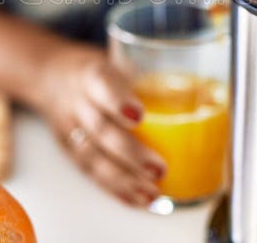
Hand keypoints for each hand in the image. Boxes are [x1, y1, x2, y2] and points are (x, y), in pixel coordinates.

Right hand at [34, 44, 166, 206]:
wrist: (50, 76)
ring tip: (151, 192)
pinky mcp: (68, 149)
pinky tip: (136, 198)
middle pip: (100, 129)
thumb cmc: (96, 70)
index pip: (102, 84)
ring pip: (93, 157)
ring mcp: (69, 127)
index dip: (118, 101)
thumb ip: (148, 74)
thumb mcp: (118, 59)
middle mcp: (78, 100)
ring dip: (124, 179)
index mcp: (92, 73)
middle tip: (159, 167)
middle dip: (131, 153)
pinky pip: (89, 172)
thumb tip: (205, 91)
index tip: (139, 116)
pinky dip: (114, 188)